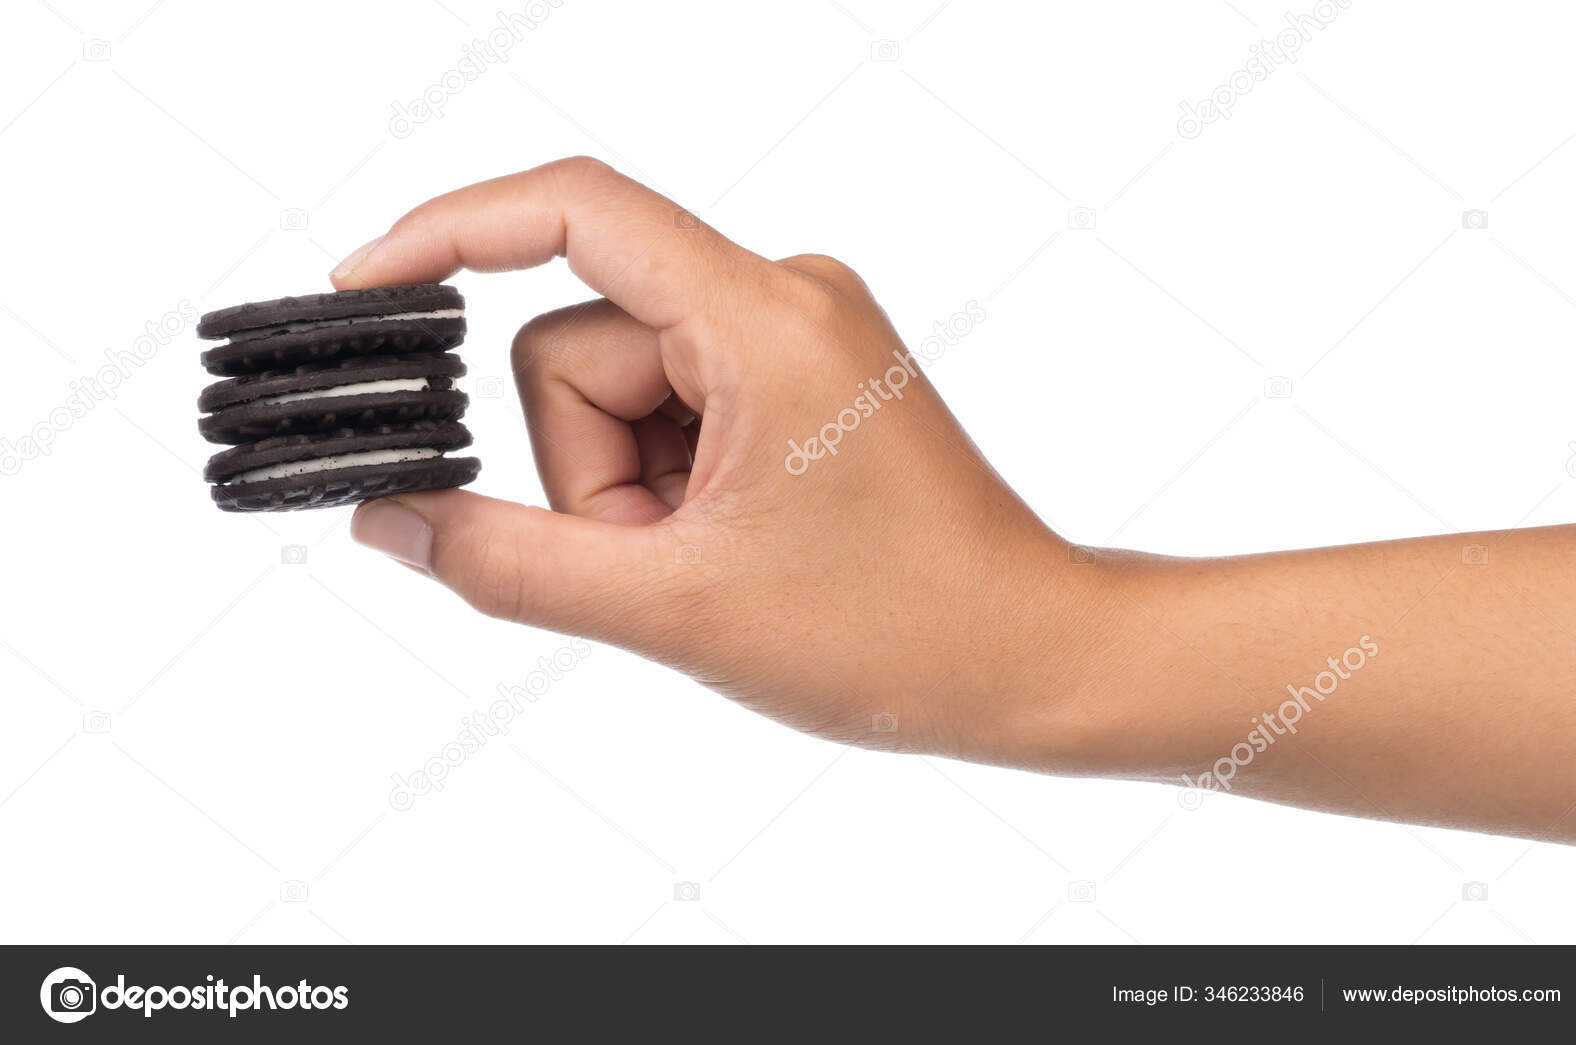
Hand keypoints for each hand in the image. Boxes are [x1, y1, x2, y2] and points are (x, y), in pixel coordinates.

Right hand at [334, 157, 1106, 762]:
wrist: (1023, 656)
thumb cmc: (898, 630)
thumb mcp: (676, 608)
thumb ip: (510, 563)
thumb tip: (392, 517)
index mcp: (765, 319)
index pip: (575, 212)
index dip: (450, 233)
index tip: (365, 282)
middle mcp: (782, 296)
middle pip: (579, 349)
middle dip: (589, 474)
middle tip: (670, 559)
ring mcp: (790, 332)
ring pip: (615, 388)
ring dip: (626, 490)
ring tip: (710, 560)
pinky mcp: (791, 372)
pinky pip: (665, 405)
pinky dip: (663, 483)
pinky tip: (727, 541)